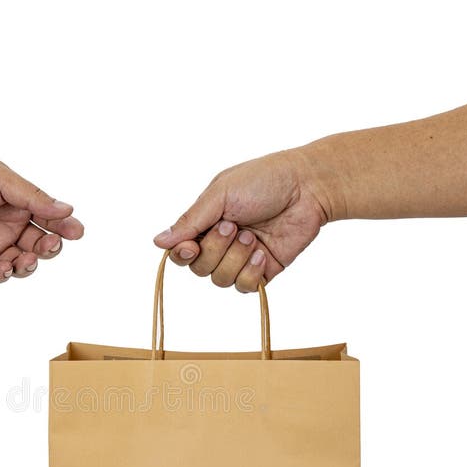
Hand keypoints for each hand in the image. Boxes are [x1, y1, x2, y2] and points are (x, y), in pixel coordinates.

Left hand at [0, 139, 83, 282]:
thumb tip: (67, 209)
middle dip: (48, 249)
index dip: (64, 227)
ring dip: (28, 266)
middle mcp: (7, 223)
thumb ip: (32, 197)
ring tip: (25, 261)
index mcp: (18, 201)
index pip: (49, 218)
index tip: (76, 232)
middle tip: (49, 246)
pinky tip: (5, 268)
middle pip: (38, 244)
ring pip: (18, 263)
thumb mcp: (1, 178)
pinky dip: (1, 275)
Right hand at [153, 149, 333, 291]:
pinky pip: (244, 286)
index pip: (181, 252)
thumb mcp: (221, 194)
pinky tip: (263, 252)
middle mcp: (220, 242)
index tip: (191, 246)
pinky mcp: (262, 270)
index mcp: (206, 222)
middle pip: (199, 268)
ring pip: (220, 280)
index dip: (182, 255)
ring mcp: (241, 258)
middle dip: (215, 249)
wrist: (308, 187)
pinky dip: (251, 271)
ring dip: (235, 258)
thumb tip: (158, 241)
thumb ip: (190, 220)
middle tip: (234, 226)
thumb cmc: (265, 180)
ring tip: (254, 236)